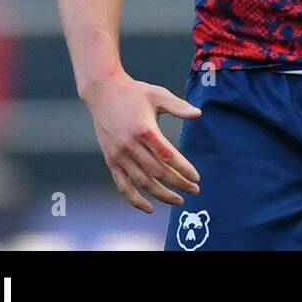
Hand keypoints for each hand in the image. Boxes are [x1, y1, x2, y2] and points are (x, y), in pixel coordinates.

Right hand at [82, 72, 201, 213]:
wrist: (103, 93)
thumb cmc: (135, 93)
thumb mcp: (158, 95)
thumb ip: (178, 106)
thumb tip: (198, 114)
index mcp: (144, 130)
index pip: (168, 156)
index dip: (183, 169)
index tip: (197, 177)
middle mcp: (130, 146)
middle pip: (157, 172)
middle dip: (178, 184)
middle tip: (195, 191)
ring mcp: (118, 155)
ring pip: (142, 182)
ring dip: (161, 195)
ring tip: (179, 201)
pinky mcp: (110, 160)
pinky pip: (122, 185)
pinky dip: (135, 199)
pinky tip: (149, 208)